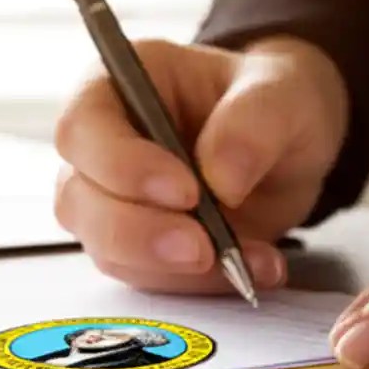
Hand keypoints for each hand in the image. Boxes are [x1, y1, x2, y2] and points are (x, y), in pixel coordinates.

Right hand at [52, 35, 347, 294]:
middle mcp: (102, 145)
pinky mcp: (136, 247)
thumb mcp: (284, 92)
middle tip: (201, 248)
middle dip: (137, 233)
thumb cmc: (274, 102)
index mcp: (119, 85)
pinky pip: (147, 277)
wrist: (290, 150)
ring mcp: (112, 201)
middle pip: (78, 198)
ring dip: (170, 268)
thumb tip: (222, 178)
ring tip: (246, 260)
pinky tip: (250, 268)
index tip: (185, 192)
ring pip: (105, 247)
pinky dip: (197, 283)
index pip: (83, 128)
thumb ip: (255, 123)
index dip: (121, 165)